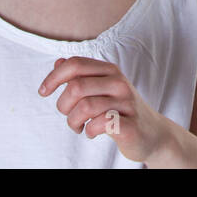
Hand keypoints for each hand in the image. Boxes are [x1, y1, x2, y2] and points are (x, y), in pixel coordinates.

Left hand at [39, 56, 172, 163]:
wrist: (153, 134)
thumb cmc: (121, 111)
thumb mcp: (101, 89)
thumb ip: (81, 76)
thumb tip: (59, 63)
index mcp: (110, 70)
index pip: (75, 64)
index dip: (54, 77)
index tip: (43, 92)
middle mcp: (119, 83)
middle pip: (76, 86)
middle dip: (63, 105)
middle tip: (68, 116)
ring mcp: (126, 103)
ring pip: (85, 107)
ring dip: (73, 121)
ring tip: (78, 127)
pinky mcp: (130, 124)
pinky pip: (100, 124)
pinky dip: (89, 130)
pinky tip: (91, 132)